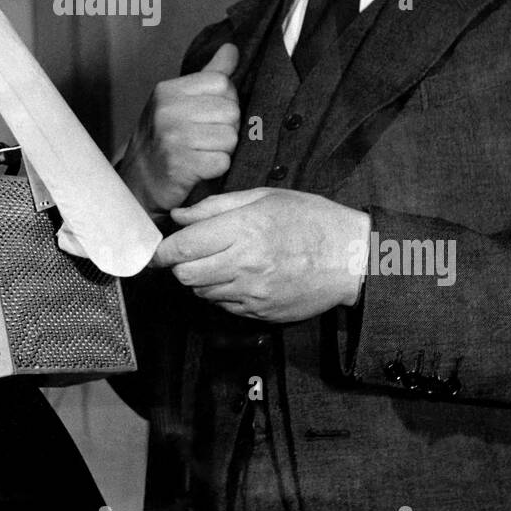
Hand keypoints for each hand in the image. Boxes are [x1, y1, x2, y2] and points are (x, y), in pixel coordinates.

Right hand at [117, 42, 240, 213]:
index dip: (225, 100)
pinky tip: (200, 168)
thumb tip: (231, 48)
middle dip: (227, 127)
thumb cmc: (164, 139)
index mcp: (168, 90)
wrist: (139, 181)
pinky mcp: (181, 165)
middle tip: (206, 138)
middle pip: (231, 110)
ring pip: (231, 137)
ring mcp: (173, 138)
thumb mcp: (179, 101)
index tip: (209, 115)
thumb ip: (209, 74)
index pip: (222, 83)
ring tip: (202, 152)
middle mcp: (167, 110)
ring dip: (223, 149)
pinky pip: (223, 161)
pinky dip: (217, 168)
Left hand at [154, 188, 370, 321]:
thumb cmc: (311, 219)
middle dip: (179, 264)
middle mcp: (245, 264)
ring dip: (200, 278)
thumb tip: (179, 216)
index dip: (163, 250)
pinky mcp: (260, 312)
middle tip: (188, 253)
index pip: (183, 248)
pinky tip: (239, 276)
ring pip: (201, 292)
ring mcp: (252, 293)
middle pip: (185, 275)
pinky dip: (221, 292)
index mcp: (244, 230)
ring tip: (219, 261)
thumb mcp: (265, 198)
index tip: (158, 248)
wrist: (352, 258)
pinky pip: (224, 306)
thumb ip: (217, 207)